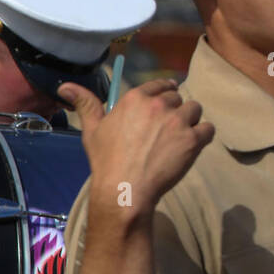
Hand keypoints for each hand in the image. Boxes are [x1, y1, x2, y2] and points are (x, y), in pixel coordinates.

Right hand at [60, 79, 214, 211]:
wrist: (125, 188)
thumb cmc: (106, 161)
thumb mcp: (92, 130)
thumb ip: (86, 104)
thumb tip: (65, 86)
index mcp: (136, 98)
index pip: (159, 85)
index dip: (165, 92)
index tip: (166, 100)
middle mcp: (159, 105)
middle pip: (178, 98)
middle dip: (175, 110)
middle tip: (167, 129)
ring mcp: (178, 121)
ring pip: (195, 110)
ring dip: (191, 120)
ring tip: (180, 136)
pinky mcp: (193, 139)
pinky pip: (208, 128)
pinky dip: (203, 135)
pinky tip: (193, 145)